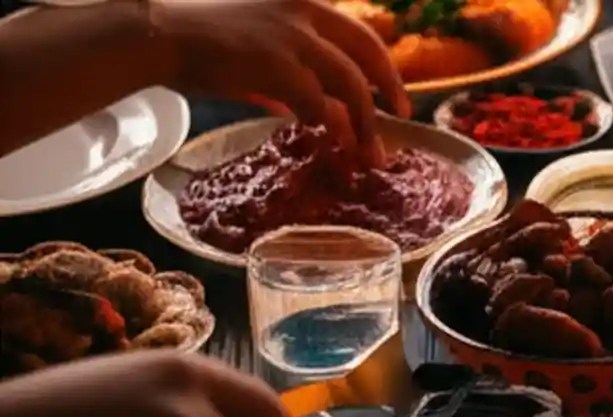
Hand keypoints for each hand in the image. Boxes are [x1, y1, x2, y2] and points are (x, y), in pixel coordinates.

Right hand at [150, 0, 411, 163]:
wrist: (156, 35)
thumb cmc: (194, 43)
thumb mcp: (249, 55)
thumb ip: (280, 80)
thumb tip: (302, 111)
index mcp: (299, 2)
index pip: (354, 32)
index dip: (379, 64)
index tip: (392, 93)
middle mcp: (303, 12)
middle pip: (366, 49)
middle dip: (390, 85)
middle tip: (403, 115)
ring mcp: (292, 36)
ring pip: (350, 83)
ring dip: (365, 122)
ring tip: (372, 153)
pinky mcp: (278, 65)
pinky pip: (319, 104)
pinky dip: (332, 128)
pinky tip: (336, 147)